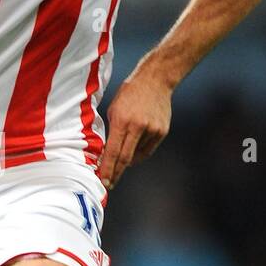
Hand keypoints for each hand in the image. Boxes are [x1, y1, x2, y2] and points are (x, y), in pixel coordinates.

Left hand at [99, 67, 172, 189]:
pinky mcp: (162, 131)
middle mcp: (138, 127)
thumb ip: (112, 132)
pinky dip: (139, 152)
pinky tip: (134, 149)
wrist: (155, 80)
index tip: (103, 182)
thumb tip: (109, 155)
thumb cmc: (129, 94)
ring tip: (121, 156)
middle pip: (126, 158)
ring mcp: (152, 130)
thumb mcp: (114, 110)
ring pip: (137, 154)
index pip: (114, 152)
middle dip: (116, 173)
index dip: (108, 169)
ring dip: (128, 159)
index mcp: (122, 121)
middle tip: (109, 184)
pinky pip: (148, 149)